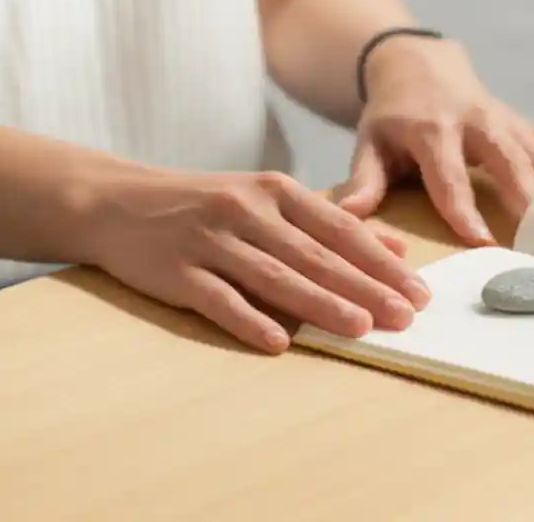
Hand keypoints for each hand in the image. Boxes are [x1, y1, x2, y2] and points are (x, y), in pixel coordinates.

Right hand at [83, 168, 429, 353]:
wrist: (116, 201)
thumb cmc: (204, 204)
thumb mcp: (267, 199)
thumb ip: (329, 222)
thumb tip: (394, 245)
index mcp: (274, 190)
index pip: (340, 229)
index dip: (382, 261)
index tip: (417, 290)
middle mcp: (247, 211)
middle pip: (315, 255)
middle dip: (366, 286)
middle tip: (406, 315)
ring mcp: (210, 239)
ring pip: (275, 276)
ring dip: (321, 304)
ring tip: (361, 327)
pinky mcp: (176, 270)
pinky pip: (218, 299)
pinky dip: (248, 320)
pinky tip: (278, 342)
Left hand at [333, 37, 533, 244]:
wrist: (416, 62)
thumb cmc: (391, 116)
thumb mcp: (368, 143)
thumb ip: (362, 181)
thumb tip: (348, 216)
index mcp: (432, 130)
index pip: (448, 176)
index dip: (464, 209)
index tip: (482, 241)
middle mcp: (473, 122)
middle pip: (505, 161)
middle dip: (525, 196)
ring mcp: (502, 120)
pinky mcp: (520, 122)